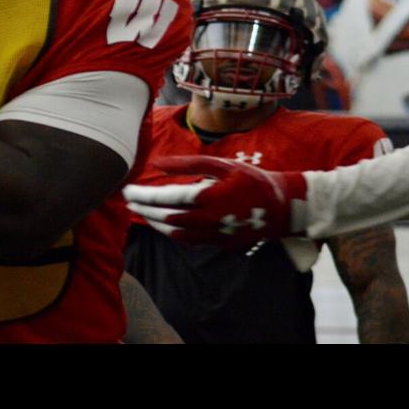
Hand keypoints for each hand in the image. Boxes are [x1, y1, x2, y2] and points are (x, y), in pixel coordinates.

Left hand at [124, 155, 309, 247]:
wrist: (281, 208)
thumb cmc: (252, 181)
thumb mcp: (223, 165)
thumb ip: (188, 165)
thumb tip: (157, 164)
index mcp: (208, 198)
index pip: (166, 198)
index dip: (144, 195)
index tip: (127, 189)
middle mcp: (207, 220)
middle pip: (165, 217)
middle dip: (143, 209)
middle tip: (127, 200)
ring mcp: (212, 235)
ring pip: (173, 232)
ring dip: (154, 221)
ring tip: (140, 210)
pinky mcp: (217, 243)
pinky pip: (186, 240)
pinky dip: (170, 232)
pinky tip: (162, 222)